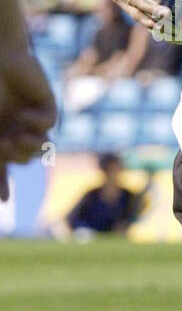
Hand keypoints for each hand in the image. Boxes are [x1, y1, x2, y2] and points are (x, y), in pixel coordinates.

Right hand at [0, 45, 56, 201]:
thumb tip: (5, 192)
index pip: (1, 165)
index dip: (2, 183)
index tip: (5, 202)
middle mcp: (14, 128)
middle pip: (23, 158)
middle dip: (14, 156)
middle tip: (4, 143)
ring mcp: (31, 119)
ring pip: (41, 147)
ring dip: (29, 146)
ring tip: (15, 136)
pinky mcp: (48, 107)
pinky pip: (48, 126)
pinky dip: (35, 123)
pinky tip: (23, 113)